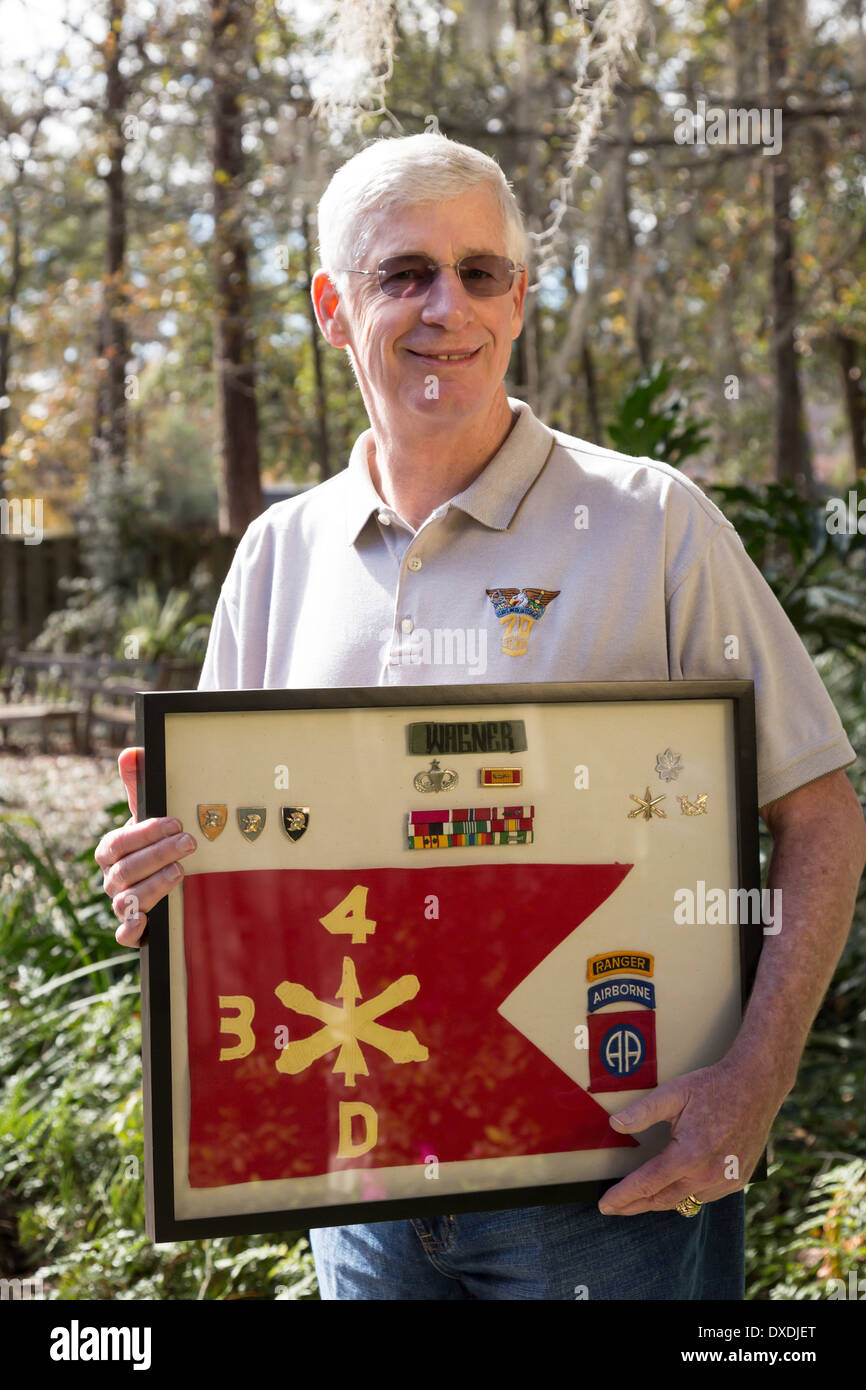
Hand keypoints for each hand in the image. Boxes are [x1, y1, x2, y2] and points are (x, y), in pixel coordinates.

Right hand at [95, 746, 196, 947]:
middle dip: (158, 855)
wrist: (162, 880)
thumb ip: (140, 786)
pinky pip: (123, 935)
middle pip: (126, 870)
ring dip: (155, 885)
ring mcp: (121, 904)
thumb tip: (132, 752)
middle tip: (190, 843)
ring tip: (181, 871)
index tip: (175, 822)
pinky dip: (132, 929)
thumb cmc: (153, 843)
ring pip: (127, 899)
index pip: (120, 841)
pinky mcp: (133, 929)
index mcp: (111, 849)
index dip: (146, 832)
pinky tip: (147, 920)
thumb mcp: (148, 815)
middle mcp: (112, 878)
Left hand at [596, 1057, 781, 1215]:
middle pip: (663, 1199)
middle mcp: (708, 1175)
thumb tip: (615, 1125)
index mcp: (689, 1156)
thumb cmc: (712, 1087)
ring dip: (660, 1202)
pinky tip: (675, 1189)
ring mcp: (726, 1181)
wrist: (756, 1087)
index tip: (605, 1205)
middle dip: (636, 1205)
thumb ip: (643, 1111)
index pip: (647, 1184)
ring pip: (684, 1202)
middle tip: (615, 1208)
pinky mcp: (738, 1180)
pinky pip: (705, 1197)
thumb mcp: (673, 1093)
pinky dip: (686, 1196)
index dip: (623, 1196)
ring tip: (640, 1200)